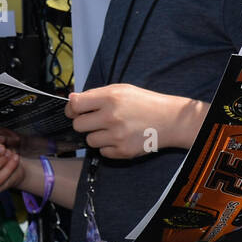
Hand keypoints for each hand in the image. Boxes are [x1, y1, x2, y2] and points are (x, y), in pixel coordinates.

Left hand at [66, 85, 197, 158]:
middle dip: (84, 122)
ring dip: (96, 135)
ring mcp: (117, 136)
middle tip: (96, 120)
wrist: (169, 119)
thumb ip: (95, 94)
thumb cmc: (144, 102)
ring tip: (111, 129)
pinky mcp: (123, 152)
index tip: (75, 110)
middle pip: (78, 125)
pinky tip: (120, 138)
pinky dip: (108, 146)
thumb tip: (72, 100)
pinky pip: (102, 152)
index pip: (75, 105)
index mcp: (109, 98)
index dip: (72, 108)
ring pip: (89, 140)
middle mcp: (111, 117)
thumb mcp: (121, 89)